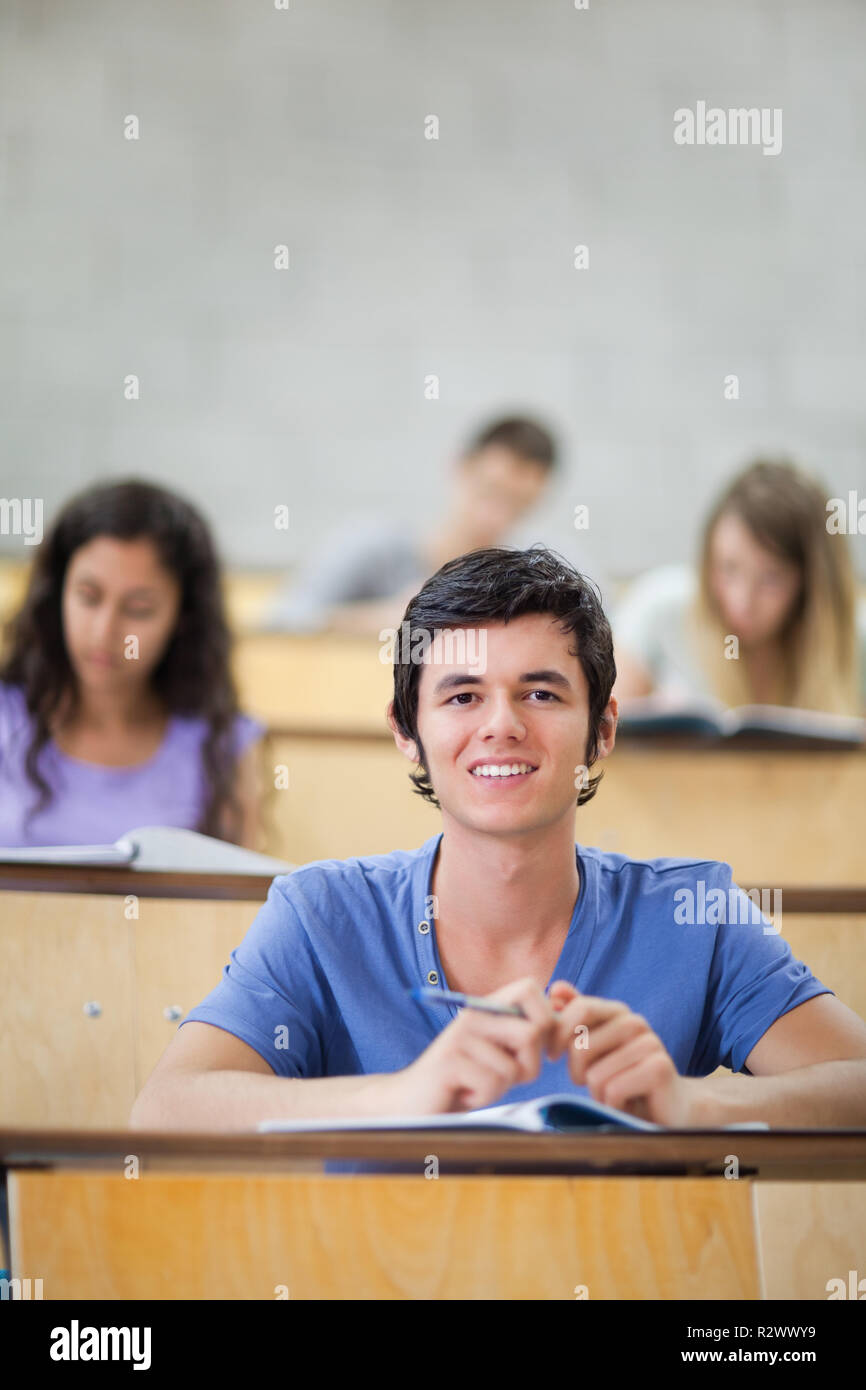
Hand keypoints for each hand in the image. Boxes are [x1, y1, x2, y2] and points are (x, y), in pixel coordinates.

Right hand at [387, 977, 559, 1114]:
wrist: (411, 1101)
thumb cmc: (465, 1080)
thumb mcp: (498, 1052)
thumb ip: (523, 1034)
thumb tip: (563, 1013)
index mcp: (486, 1007)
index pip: (530, 987)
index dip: (547, 1019)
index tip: (542, 1050)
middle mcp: (473, 1015)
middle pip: (532, 1033)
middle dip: (528, 1066)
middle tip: (504, 1076)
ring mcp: (459, 1037)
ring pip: (514, 1066)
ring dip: (501, 1087)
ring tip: (476, 1085)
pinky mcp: (449, 1063)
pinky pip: (492, 1085)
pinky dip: (483, 1098)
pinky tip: (463, 1094)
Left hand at [545, 981, 702, 1125]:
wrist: (667, 1109)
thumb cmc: (623, 1077)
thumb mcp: (594, 1047)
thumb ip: (574, 1018)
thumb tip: (556, 988)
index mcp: (618, 1012)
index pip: (578, 1008)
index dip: (556, 1035)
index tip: (553, 1054)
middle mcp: (636, 1022)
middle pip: (580, 1045)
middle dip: (576, 1072)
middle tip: (591, 1082)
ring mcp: (651, 1044)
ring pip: (595, 1075)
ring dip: (598, 1094)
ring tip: (615, 1094)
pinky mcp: (659, 1069)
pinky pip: (613, 1090)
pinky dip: (613, 1105)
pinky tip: (627, 1105)